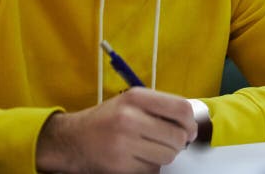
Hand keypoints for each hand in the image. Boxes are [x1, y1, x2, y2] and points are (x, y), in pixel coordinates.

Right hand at [36, 88, 196, 172]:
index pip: (181, 108)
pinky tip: (138, 157)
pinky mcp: (121, 165)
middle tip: (171, 142)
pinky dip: (150, 166)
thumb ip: (159, 107)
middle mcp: (130, 118)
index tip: (189, 129)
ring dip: (165, 155)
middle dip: (179, 142)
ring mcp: (125, 143)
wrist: (73, 139)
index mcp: (136, 97)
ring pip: (168, 155)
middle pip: (178, 136)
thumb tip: (190, 123)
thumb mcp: (130, 102)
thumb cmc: (107, 119)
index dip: (191, 122)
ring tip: (151, 148)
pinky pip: (152, 169)